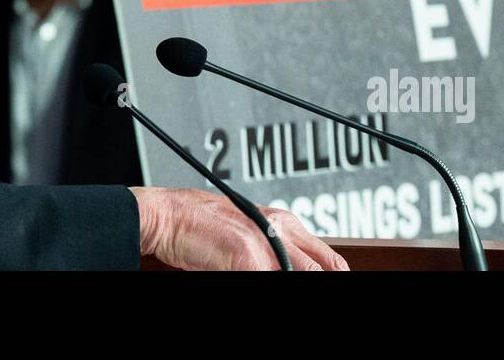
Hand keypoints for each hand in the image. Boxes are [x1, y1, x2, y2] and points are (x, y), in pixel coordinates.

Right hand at [130, 186, 348, 270]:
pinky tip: (243, 275)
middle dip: (321, 281)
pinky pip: (271, 280)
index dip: (333, 276)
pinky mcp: (249, 259)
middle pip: (325, 270)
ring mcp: (268, 245)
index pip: (330, 261)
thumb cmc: (202, 227)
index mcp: (286, 223)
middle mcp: (282, 230)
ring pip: (304, 275)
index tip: (332, 280)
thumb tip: (297, 268)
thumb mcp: (250, 234)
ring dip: (295, 282)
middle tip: (310, 287)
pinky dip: (261, 281)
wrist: (170, 216)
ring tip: (260, 271)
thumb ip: (275, 251)